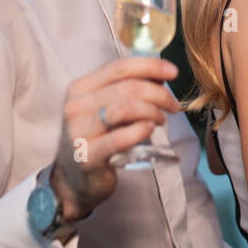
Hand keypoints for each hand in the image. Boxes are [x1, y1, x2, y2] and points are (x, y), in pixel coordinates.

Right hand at [50, 56, 180, 221]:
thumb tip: (160, 76)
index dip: (151, 66)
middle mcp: (75, 107)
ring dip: (152, 111)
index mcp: (80, 88)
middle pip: (127, 88)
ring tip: (161, 119)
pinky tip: (149, 130)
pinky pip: (120, 138)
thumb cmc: (97, 139)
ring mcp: (79, 132)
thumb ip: (129, 90)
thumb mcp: (107, 108)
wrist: (73, 180)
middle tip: (172, 105)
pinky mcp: (88, 157)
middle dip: (158, 94)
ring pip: (124, 108)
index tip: (173, 72)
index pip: (120, 67)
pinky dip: (141, 130)